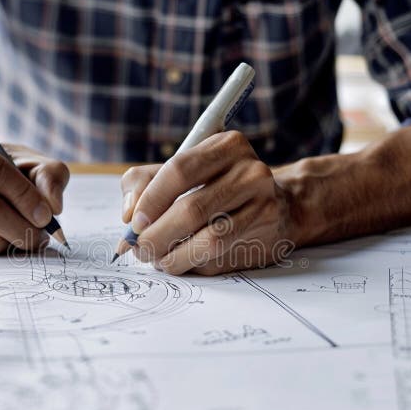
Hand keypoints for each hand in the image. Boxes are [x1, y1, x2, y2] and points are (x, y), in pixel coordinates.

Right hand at [0, 125, 68, 254]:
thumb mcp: (24, 158)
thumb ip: (48, 174)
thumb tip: (53, 206)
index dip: (24, 196)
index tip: (46, 214)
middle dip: (22, 226)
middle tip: (43, 235)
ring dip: (15, 241)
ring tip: (31, 235)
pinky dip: (1, 246)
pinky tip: (7, 235)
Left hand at [120, 131, 293, 274]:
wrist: (282, 204)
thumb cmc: (218, 186)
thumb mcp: (184, 171)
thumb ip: (146, 183)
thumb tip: (128, 214)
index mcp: (227, 145)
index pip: (179, 170)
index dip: (151, 200)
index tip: (134, 223)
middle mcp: (250, 171)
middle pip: (192, 209)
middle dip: (157, 235)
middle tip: (139, 249)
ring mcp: (264, 204)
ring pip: (209, 239)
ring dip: (173, 256)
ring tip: (157, 259)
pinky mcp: (268, 234)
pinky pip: (221, 256)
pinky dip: (193, 263)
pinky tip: (181, 261)